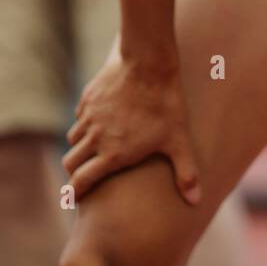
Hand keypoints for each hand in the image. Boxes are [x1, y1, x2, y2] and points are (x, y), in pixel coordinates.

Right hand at [62, 48, 201, 204]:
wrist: (149, 64)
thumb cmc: (166, 105)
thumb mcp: (178, 140)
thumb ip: (185, 173)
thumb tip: (196, 201)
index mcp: (112, 154)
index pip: (81, 181)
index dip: (73, 194)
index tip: (71, 200)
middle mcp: (95, 137)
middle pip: (70, 162)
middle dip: (74, 172)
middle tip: (81, 176)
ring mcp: (89, 116)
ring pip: (73, 139)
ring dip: (80, 146)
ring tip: (93, 148)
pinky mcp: (88, 98)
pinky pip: (80, 116)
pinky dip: (85, 123)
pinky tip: (100, 120)